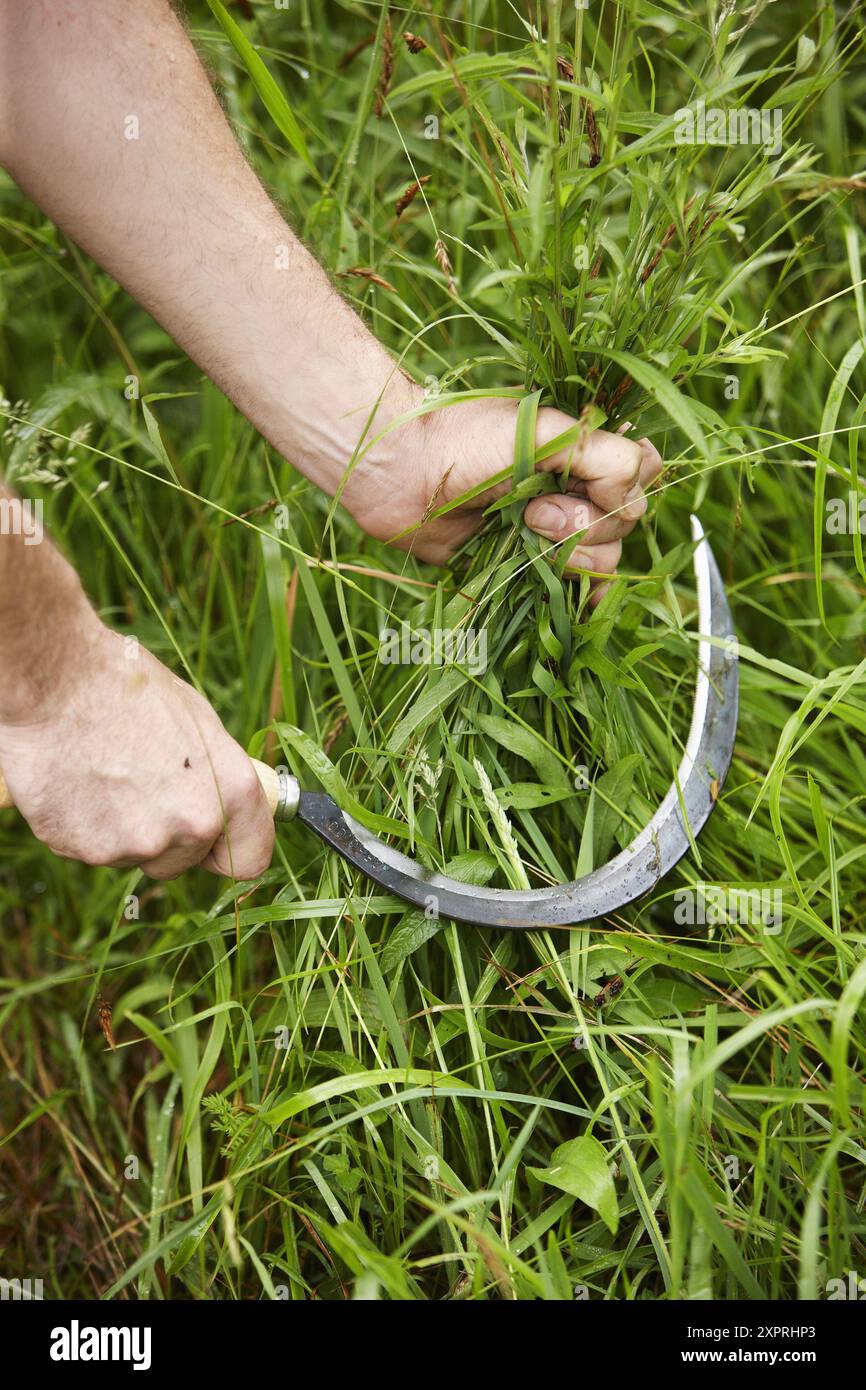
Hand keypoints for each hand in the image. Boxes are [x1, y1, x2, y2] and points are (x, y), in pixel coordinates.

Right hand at [0, 617, 273, 880]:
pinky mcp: (89, 849)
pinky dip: (82, 826)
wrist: (56, 679)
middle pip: (183, 862)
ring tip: (100, 774)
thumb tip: (216, 801)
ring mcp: (140, 842)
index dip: (226, 852)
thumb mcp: (196, 720)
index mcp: (232, 790)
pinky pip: (90, 850)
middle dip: (164, 837)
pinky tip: (74, 783)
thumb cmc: (127, 686)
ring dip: (119, 829)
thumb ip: (213, 775)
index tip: (210, 844)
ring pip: (133, 855)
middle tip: (135, 787)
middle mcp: (194, 824)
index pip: (249, 859)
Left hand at [350, 395, 662, 599]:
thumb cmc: (467, 441)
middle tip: (535, 506)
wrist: (402, 474)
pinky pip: (575, 592)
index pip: (642, 473)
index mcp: (584, 451)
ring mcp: (552, 531)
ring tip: (522, 527)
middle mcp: (575, 490)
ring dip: (569, 552)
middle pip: (625, 524)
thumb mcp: (547, 431)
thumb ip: (606, 458)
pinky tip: (578, 602)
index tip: (587, 480)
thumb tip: (634, 503)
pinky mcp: (526, 566)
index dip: (625, 486)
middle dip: (586, 521)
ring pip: (604, 560)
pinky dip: (583, 599)